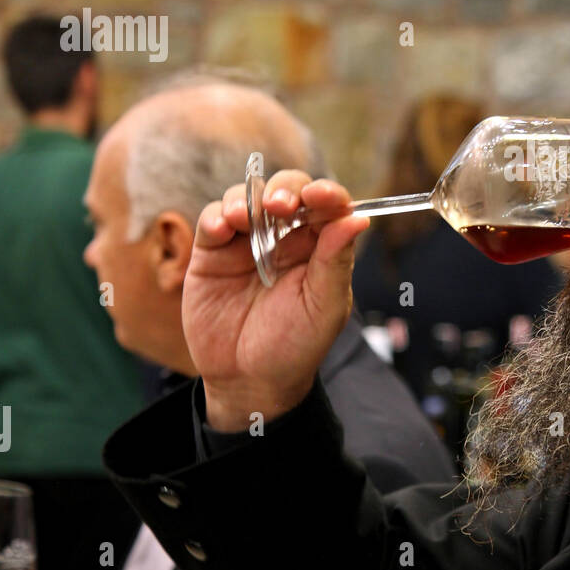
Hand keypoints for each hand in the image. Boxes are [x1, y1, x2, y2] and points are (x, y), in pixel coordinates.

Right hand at [182, 171, 369, 431]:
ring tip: (244, 219)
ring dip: (246, 198)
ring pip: (246, 195)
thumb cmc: (296, 345)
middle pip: (287, 189)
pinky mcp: (212, 252)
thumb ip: (336, 261)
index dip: (325, 193)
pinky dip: (216, 214)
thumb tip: (357, 218)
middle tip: (279, 206)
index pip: (327, 204)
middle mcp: (285, 236)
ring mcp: (247, 241)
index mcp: (320, 245)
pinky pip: (212, 219)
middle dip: (284, 189)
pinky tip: (222, 228)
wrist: (249, 380)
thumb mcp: (324, 307)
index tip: (321, 195)